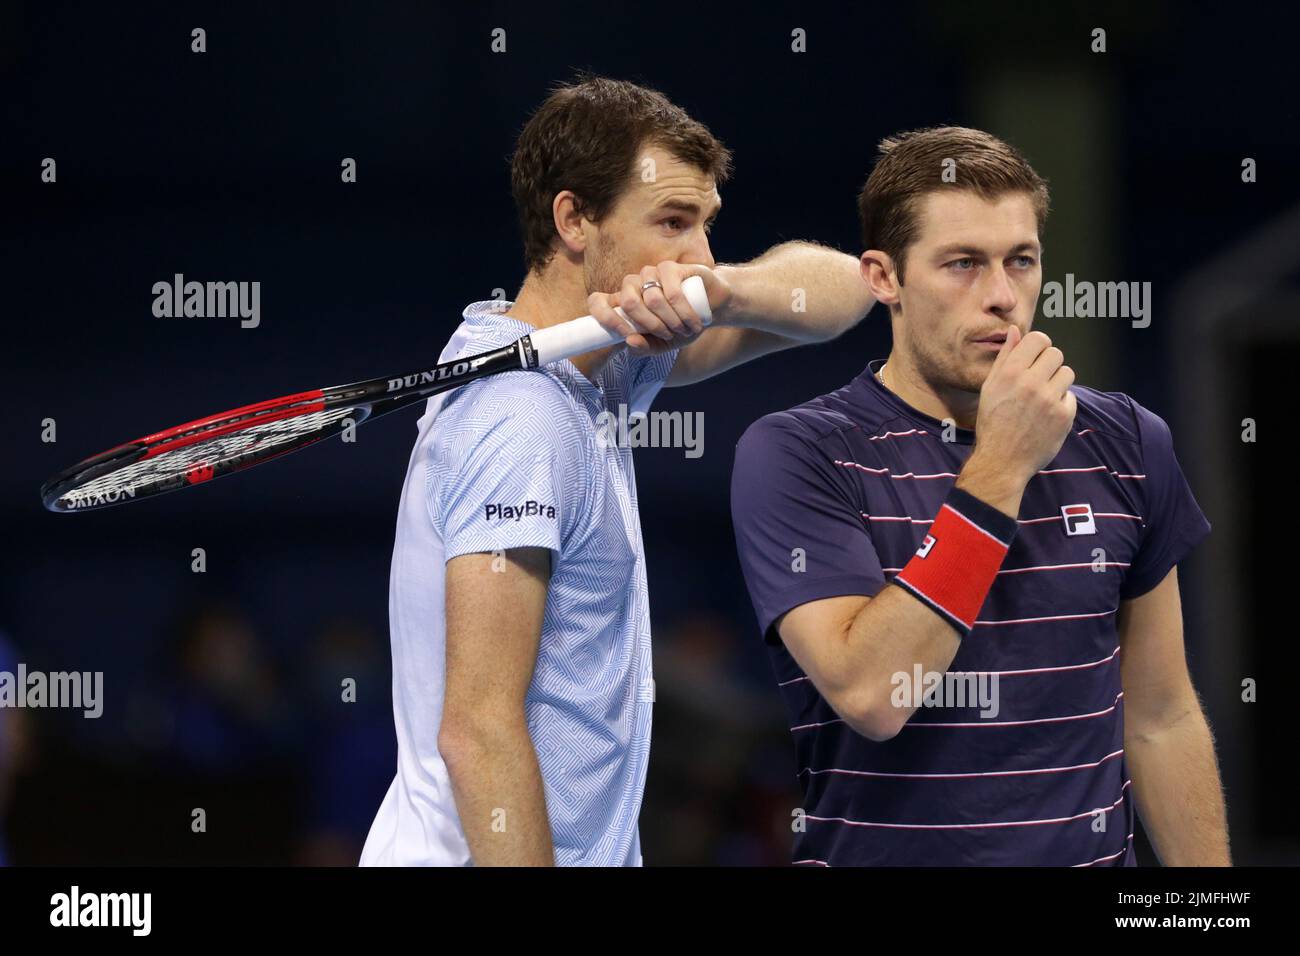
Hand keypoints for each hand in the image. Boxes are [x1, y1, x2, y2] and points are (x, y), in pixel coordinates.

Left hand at [587, 262, 731, 354]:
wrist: (712, 307)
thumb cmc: (683, 326)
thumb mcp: (663, 345)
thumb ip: (645, 348)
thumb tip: (629, 342)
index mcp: (623, 303)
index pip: (597, 302)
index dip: (605, 317)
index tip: (625, 334)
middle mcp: (633, 286)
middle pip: (629, 303)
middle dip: (651, 325)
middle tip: (669, 335)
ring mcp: (650, 274)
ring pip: (652, 298)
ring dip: (671, 321)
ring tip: (684, 329)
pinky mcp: (668, 268)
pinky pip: (670, 291)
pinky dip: (683, 311)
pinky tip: (693, 321)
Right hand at [966, 326, 1076, 489]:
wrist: (1001, 461)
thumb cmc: (993, 423)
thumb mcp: (990, 387)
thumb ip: (1005, 357)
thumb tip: (1016, 331)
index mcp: (1010, 373)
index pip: (1039, 339)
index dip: (1039, 346)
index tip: (1035, 357)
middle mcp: (1030, 383)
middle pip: (1056, 354)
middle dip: (1048, 364)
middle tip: (1038, 380)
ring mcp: (1049, 400)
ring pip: (1067, 373)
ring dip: (1058, 382)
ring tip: (1043, 397)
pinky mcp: (1064, 416)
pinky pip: (1071, 396)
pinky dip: (1061, 403)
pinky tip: (1046, 415)